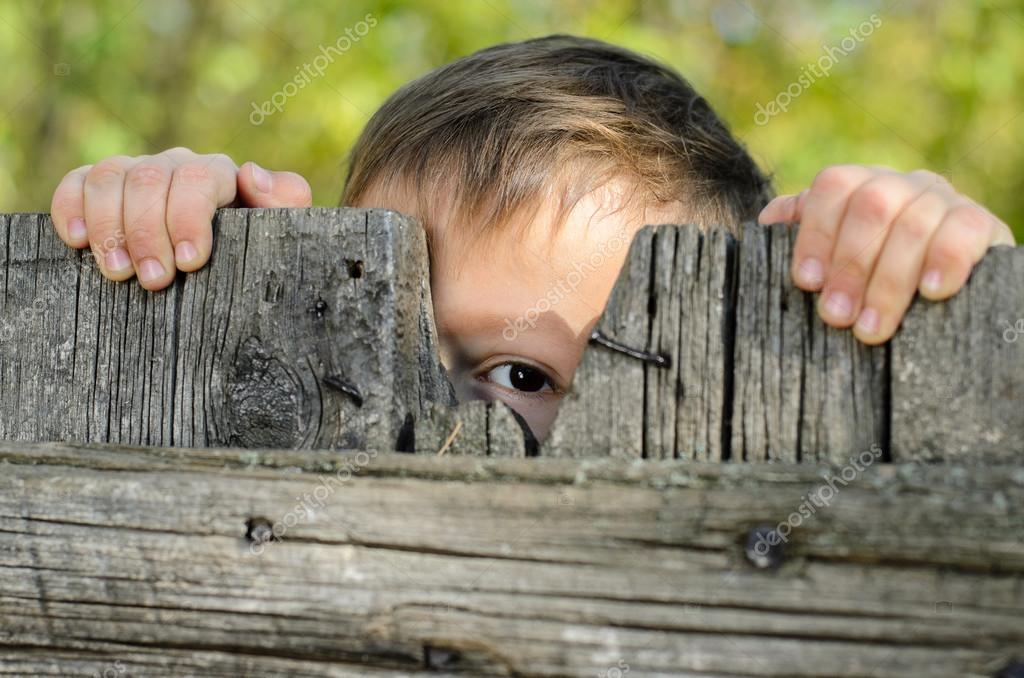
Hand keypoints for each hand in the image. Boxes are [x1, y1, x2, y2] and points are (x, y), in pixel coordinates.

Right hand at [50, 147, 312, 289]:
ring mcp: (136, 174)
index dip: (188, 217)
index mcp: (219, 174)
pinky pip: (78, 182)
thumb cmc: (260, 253)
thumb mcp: (283, 233)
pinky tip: (78, 242)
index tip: (190, 262)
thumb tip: (250, 174)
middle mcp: (176, 166)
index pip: (198, 178)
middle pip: (149, 178)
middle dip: (148, 232)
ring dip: (109, 226)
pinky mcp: (102, 190)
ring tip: (118, 273)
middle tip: (154, 281)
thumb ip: (284, 201)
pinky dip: (71, 207)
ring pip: (110, 177)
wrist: (235, 273)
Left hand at [759, 165, 1014, 343]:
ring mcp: (944, 200)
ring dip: (888, 282)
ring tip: (870, 330)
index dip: (815, 232)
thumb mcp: (839, 250)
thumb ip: (807, 231)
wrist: (949, 275)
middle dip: (849, 265)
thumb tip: (769, 220)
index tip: (806, 282)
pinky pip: (965, 231)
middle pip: (872, 205)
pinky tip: (931, 293)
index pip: (833, 187)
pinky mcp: (981, 224)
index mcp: (862, 185)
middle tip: (835, 317)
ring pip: (914, 225)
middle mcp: (902, 184)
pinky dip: (946, 261)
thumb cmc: (874, 268)